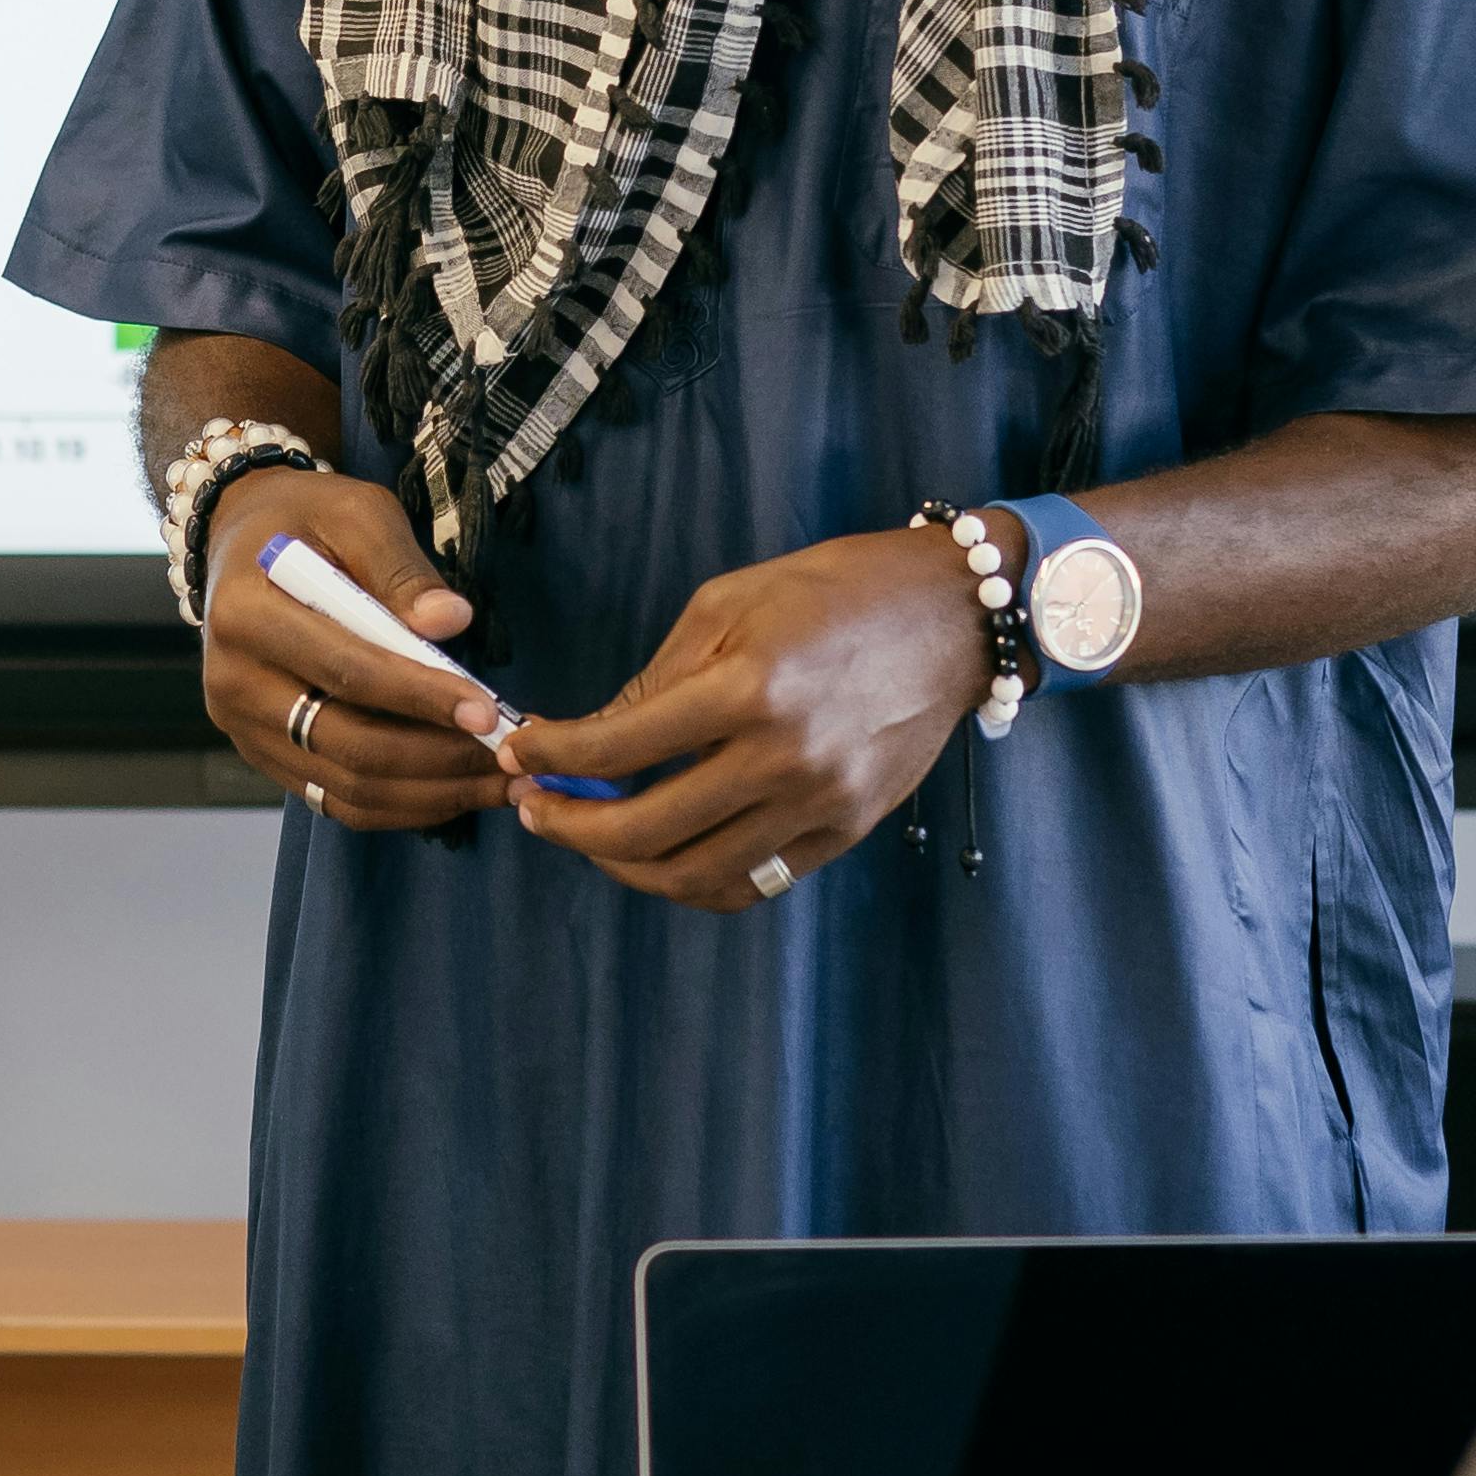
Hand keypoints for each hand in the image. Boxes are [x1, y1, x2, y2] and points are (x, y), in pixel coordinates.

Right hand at [198, 468, 511, 831]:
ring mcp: (242, 727)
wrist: (243, 543)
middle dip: (438, 757)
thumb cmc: (306, 519)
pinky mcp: (262, 754)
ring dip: (431, 793)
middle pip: (346, 744)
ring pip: (345, 787)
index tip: (487, 712)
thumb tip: (450, 622)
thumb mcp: (355, 514)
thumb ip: (401, 568)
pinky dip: (400, 805)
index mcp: (244, 613)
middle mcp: (231, 682)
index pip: (344, 670)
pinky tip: (454, 790)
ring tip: (498, 779)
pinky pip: (335, 800)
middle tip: (508, 754)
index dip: (420, 697)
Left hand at [498, 522, 1008, 909]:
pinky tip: (660, 856)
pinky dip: (692, 882)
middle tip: (533, 807)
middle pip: (645, 830)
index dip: (551, 757)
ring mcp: (819, 805)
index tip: (521, 751)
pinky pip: (750, 884)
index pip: (617, 748)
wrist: (954, 616)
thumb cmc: (837, 591)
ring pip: (694, 876)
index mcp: (748, 688)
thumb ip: (657, 679)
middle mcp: (783, 759)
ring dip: (623, 867)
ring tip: (590, 838)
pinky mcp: (845, 832)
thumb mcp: (729, 602)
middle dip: (568, 826)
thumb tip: (591, 738)